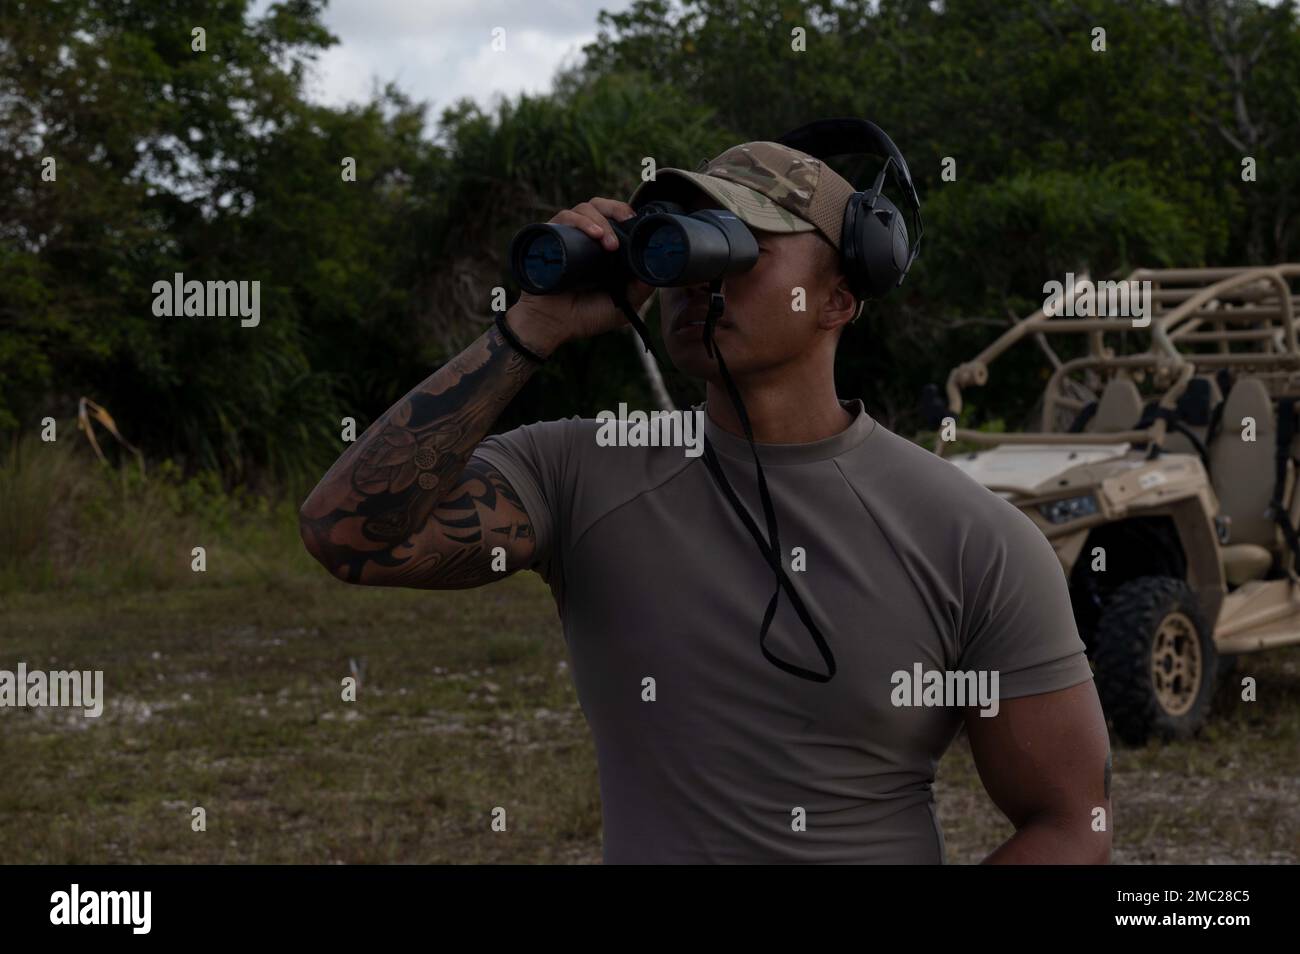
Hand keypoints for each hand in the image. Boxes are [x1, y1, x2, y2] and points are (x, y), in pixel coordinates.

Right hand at [511, 196, 654, 347]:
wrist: (552, 326)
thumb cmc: (585, 316)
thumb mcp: (624, 305)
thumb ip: (641, 288)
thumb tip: (657, 266)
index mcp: (601, 248)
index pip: (614, 217)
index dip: (625, 213)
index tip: (637, 221)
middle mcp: (583, 238)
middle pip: (600, 205)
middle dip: (616, 209)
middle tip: (627, 223)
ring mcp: (566, 236)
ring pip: (584, 208)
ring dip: (601, 221)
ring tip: (609, 243)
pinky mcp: (550, 237)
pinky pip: (564, 217)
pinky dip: (580, 221)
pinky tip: (593, 235)